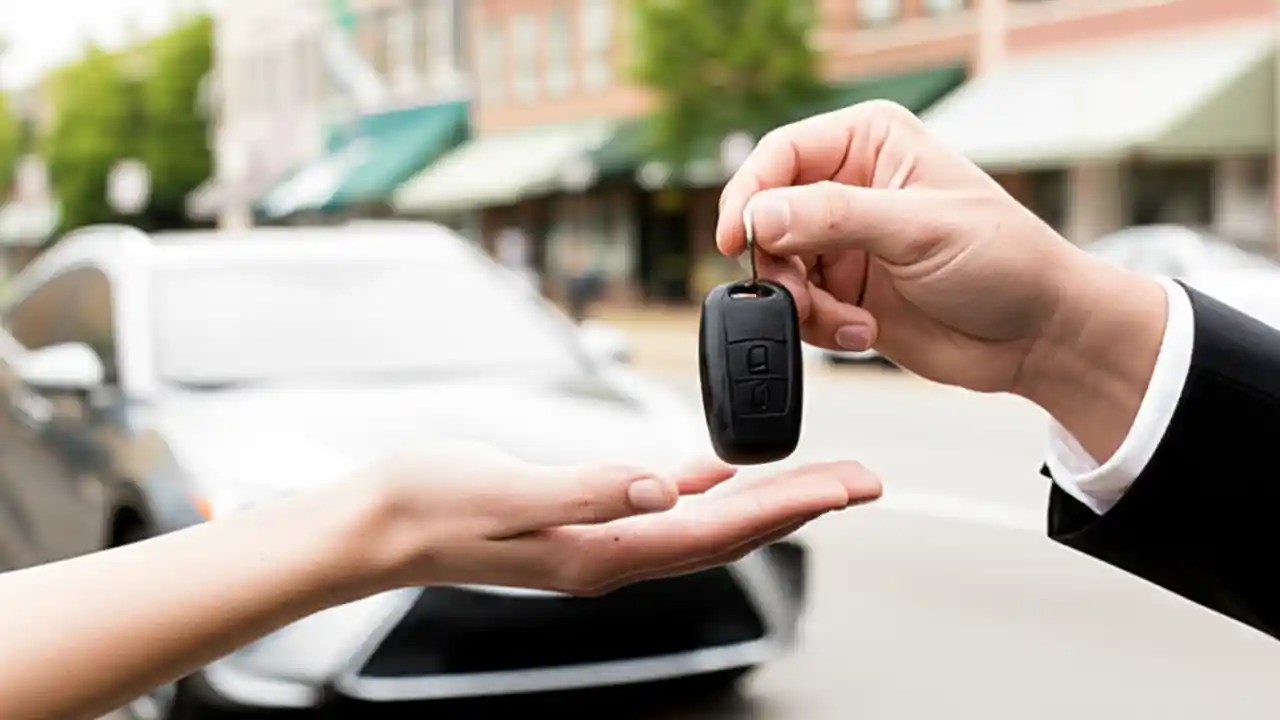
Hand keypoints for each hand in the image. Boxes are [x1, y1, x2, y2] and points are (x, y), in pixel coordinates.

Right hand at [359, 441, 880, 595]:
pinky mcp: (582, 517)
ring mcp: (598, 539)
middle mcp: (611, 552)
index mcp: (601, 549)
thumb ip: (585, 490)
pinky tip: (718, 471)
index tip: (846, 484)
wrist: (381, 520)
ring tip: (816, 478)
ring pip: (705, 522)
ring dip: (764, 500)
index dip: (790, 507)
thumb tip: (665, 487)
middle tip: (862, 480)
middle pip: (730, 532)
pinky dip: (705, 489)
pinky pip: (663, 506)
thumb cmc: (432, 502)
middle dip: (801, 506)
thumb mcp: (505, 490)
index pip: (719, 532)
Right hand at [715, 100, 1165, 459]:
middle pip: (767, 217)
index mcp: (869, 143)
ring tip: (848, 319)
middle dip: (777, 263)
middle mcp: (848, 188)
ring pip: (776, 270)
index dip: (750, 194)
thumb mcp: (919, 229)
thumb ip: (835, 217)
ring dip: (801, 304)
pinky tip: (863, 332)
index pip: (781, 154)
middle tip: (799, 294)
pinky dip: (819, 327)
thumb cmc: (1004, 260)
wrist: (1037, 337)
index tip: (738, 237)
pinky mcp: (844, 293)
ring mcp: (844, 244)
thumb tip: (761, 216)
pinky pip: (797, 309)